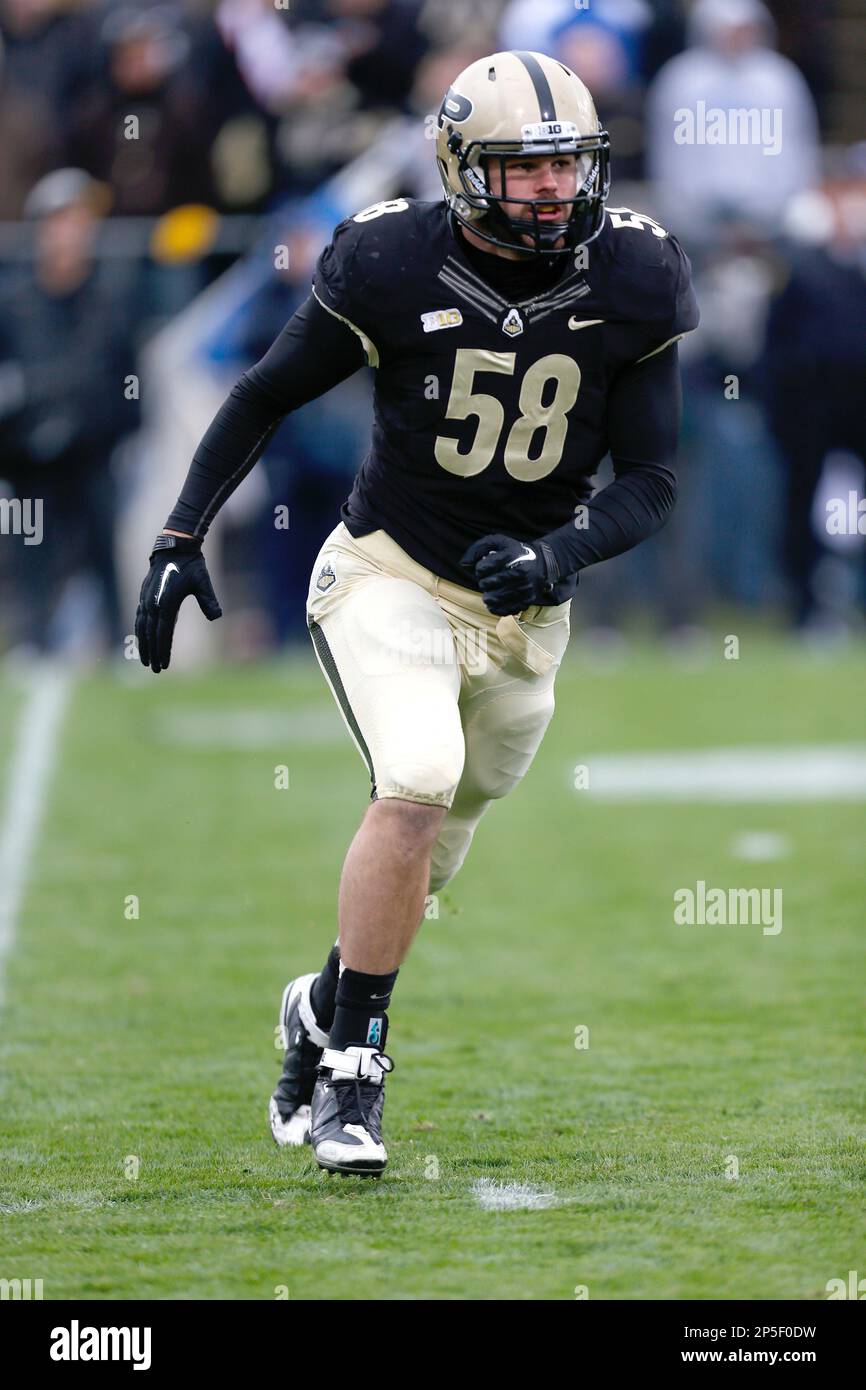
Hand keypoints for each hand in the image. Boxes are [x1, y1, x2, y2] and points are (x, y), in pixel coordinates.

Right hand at [135, 534, 221, 672]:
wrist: (174, 548)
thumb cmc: (192, 566)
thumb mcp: (203, 582)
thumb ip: (209, 600)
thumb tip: (217, 617)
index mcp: (167, 602)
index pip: (163, 633)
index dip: (163, 650)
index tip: (164, 665)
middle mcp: (153, 603)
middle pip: (150, 634)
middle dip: (152, 653)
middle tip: (156, 670)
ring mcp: (146, 599)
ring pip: (141, 627)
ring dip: (142, 645)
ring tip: (145, 661)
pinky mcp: (144, 596)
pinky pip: (139, 618)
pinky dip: (139, 632)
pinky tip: (141, 641)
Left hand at [459, 533, 558, 615]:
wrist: (540, 565)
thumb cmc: (513, 553)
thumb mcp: (497, 542)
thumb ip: (477, 549)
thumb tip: (463, 564)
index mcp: (512, 555)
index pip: (482, 568)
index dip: (480, 568)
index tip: (486, 567)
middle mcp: (520, 572)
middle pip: (485, 584)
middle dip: (484, 581)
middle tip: (490, 579)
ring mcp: (524, 588)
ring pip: (492, 599)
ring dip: (488, 595)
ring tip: (492, 590)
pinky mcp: (526, 601)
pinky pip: (502, 610)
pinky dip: (495, 607)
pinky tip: (497, 600)